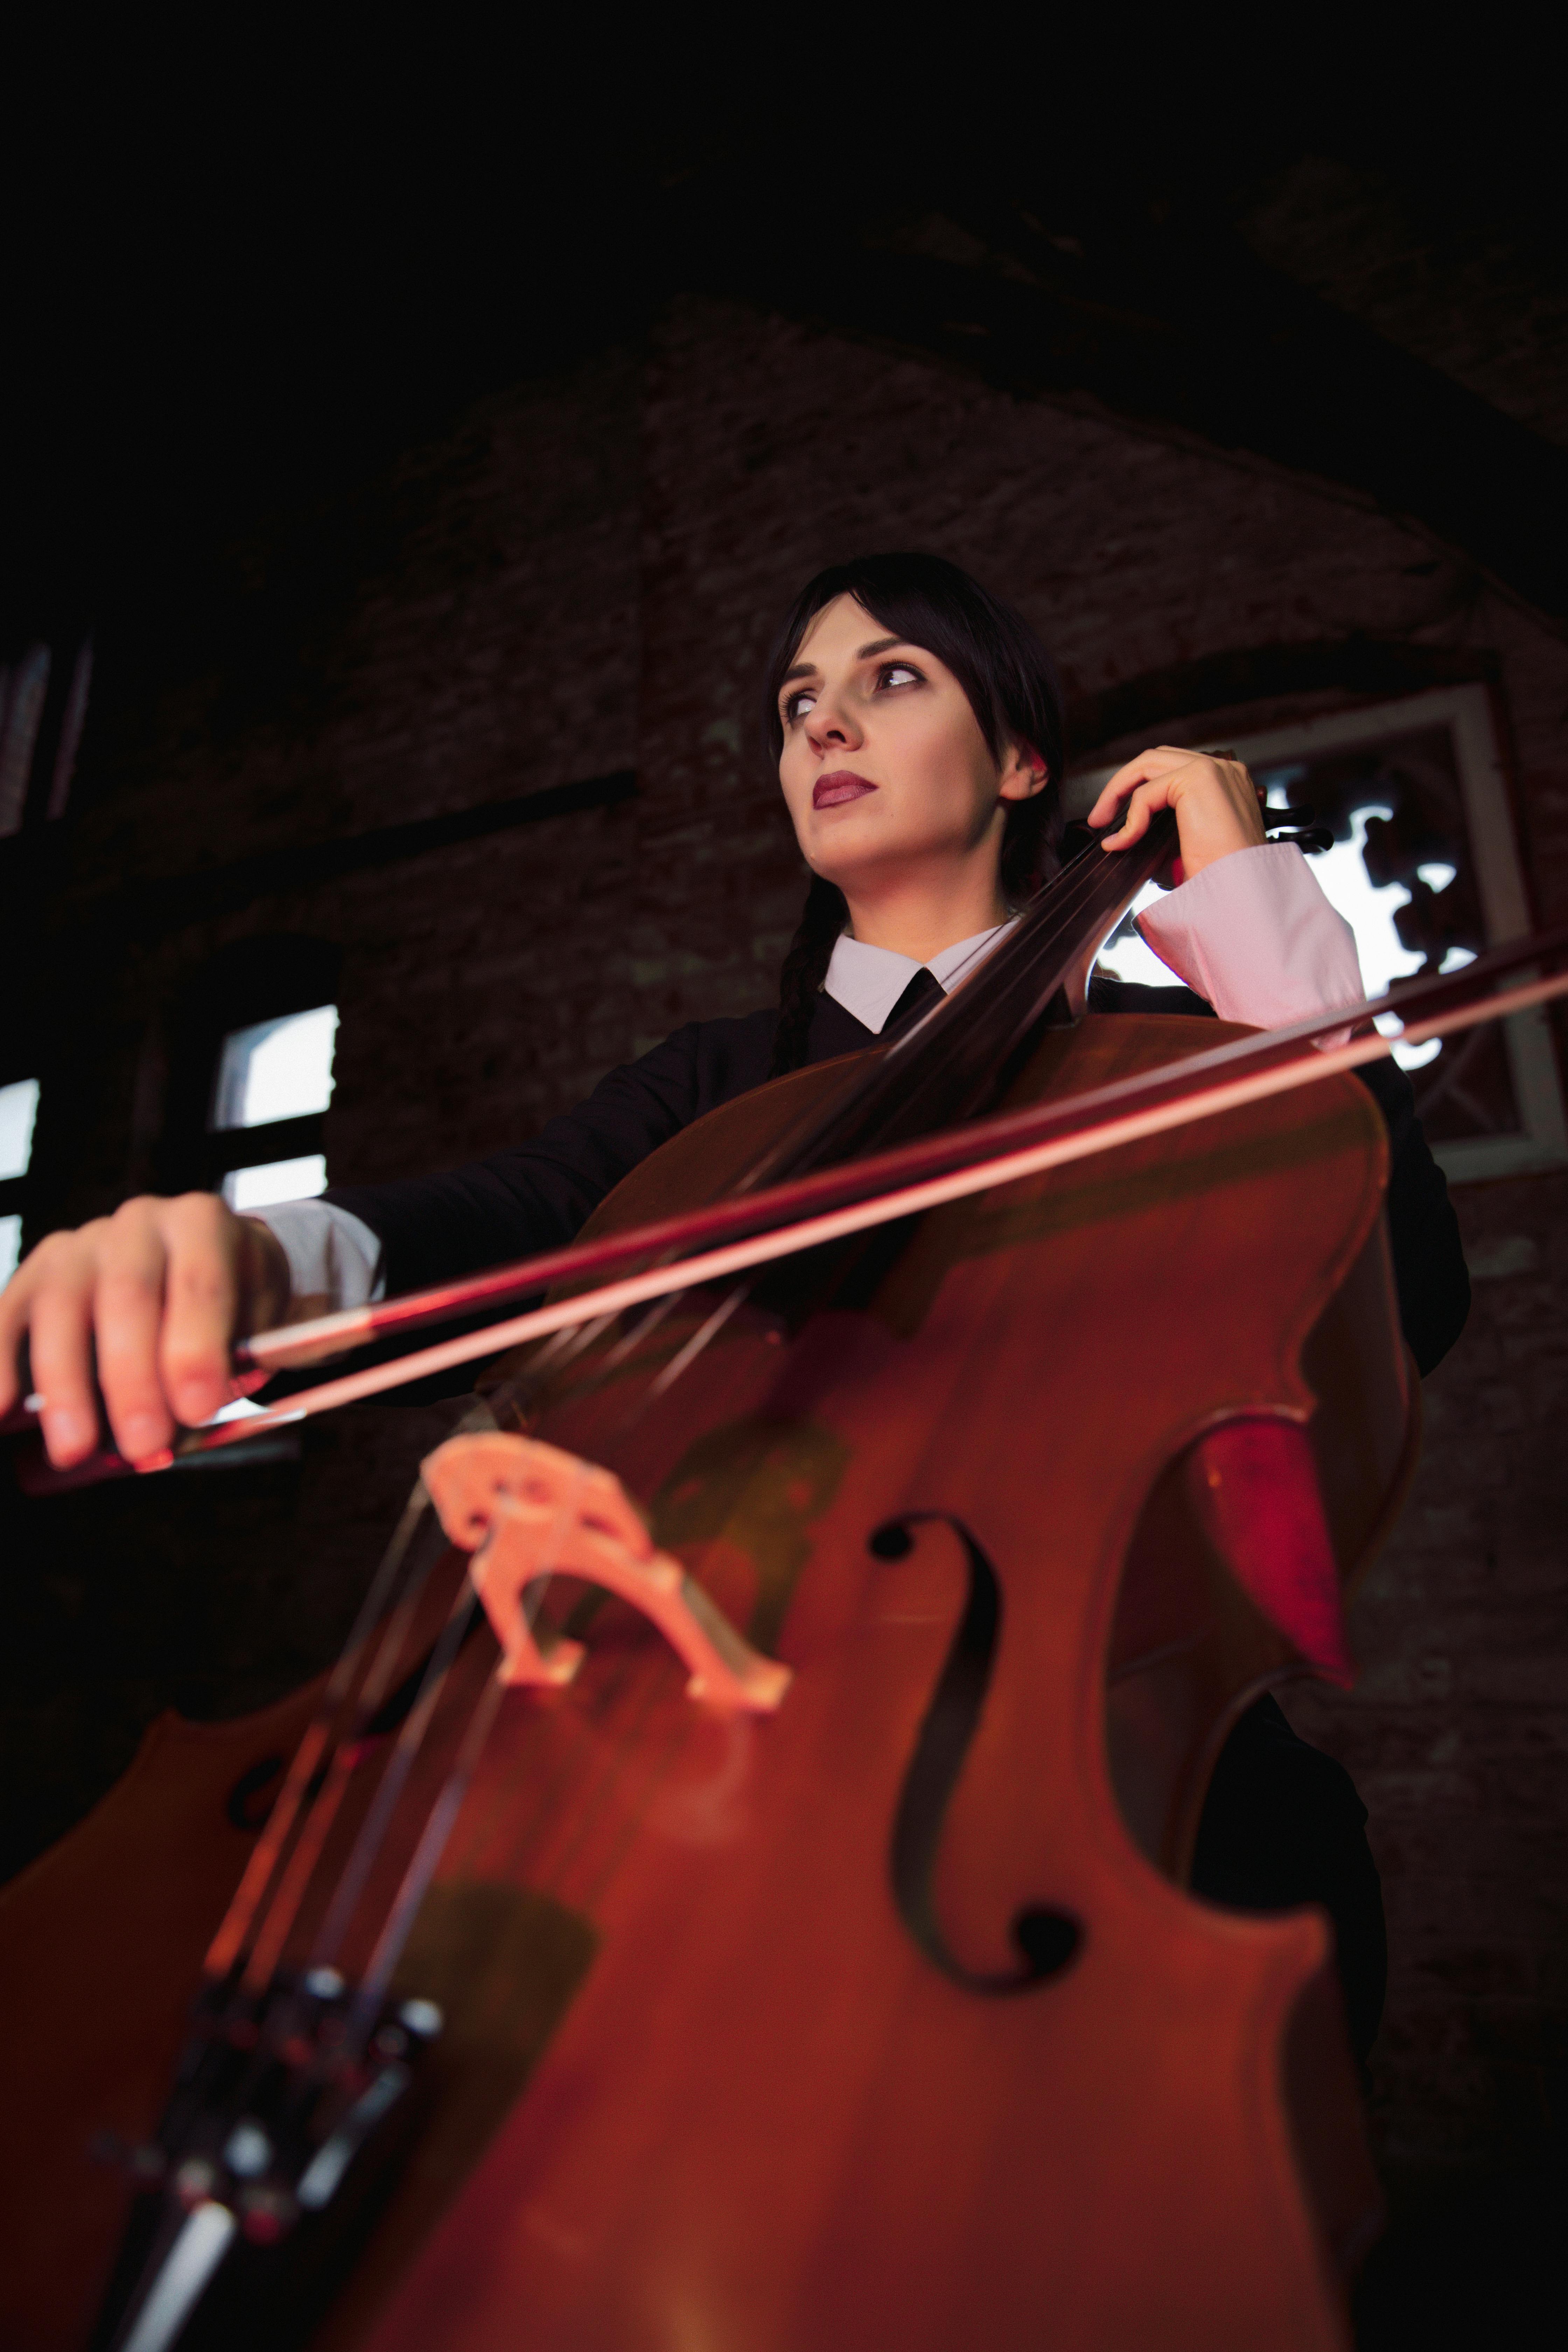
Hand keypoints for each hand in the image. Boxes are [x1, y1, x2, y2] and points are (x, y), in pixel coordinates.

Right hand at [0, 1195, 290, 1469]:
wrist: (210, 1270)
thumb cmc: (233, 1307)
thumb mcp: (256, 1328)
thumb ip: (232, 1367)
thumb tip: (191, 1423)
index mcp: (202, 1224)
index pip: (199, 1284)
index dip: (196, 1349)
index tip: (197, 1409)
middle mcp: (139, 1223)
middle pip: (127, 1294)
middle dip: (132, 1377)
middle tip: (143, 1444)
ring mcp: (81, 1243)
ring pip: (62, 1305)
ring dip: (65, 1385)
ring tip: (74, 1450)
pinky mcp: (37, 1272)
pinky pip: (10, 1314)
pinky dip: (2, 1363)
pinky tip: (3, 1410)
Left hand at [1088, 747, 1264, 884]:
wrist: (1244, 892)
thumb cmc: (1224, 878)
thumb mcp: (1191, 844)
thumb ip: (1169, 823)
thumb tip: (1128, 830)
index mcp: (1226, 782)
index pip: (1171, 768)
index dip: (1138, 786)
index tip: (1116, 816)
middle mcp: (1223, 769)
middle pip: (1156, 759)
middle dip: (1122, 784)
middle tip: (1101, 815)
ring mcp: (1213, 770)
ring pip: (1147, 765)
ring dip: (1118, 791)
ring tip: (1102, 819)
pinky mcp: (1199, 779)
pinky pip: (1147, 793)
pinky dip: (1131, 818)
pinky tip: (1125, 840)